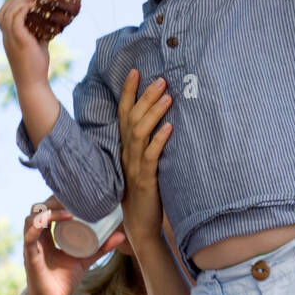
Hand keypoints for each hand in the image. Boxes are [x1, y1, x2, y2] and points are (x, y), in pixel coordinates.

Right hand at [0, 0, 50, 90]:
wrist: (33, 83)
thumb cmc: (35, 66)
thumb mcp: (37, 44)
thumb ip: (39, 33)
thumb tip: (50, 22)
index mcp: (8, 37)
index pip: (2, 16)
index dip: (11, 4)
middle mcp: (7, 37)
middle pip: (2, 12)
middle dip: (15, 0)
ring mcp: (11, 39)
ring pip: (8, 14)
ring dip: (20, 3)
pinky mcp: (19, 41)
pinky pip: (16, 21)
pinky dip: (23, 11)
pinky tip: (33, 7)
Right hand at [23, 196, 123, 294]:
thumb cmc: (64, 281)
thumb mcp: (85, 259)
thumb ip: (100, 247)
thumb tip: (121, 235)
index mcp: (47, 235)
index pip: (47, 208)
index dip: (58, 199)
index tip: (77, 195)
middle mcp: (37, 238)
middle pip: (38, 208)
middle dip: (54, 200)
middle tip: (74, 199)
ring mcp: (32, 246)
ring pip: (31, 218)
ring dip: (49, 210)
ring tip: (69, 211)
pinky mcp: (30, 257)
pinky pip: (29, 237)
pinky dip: (37, 225)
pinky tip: (50, 220)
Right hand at [117, 69, 171, 246]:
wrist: (140, 223)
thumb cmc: (145, 189)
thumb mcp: (144, 161)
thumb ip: (149, 141)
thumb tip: (165, 117)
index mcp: (126, 147)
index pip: (124, 113)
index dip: (128, 92)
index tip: (136, 71)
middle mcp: (127, 153)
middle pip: (133, 118)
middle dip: (146, 96)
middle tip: (161, 78)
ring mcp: (135, 165)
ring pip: (140, 133)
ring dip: (154, 113)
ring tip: (168, 96)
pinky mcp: (145, 179)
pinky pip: (151, 156)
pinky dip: (160, 140)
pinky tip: (170, 128)